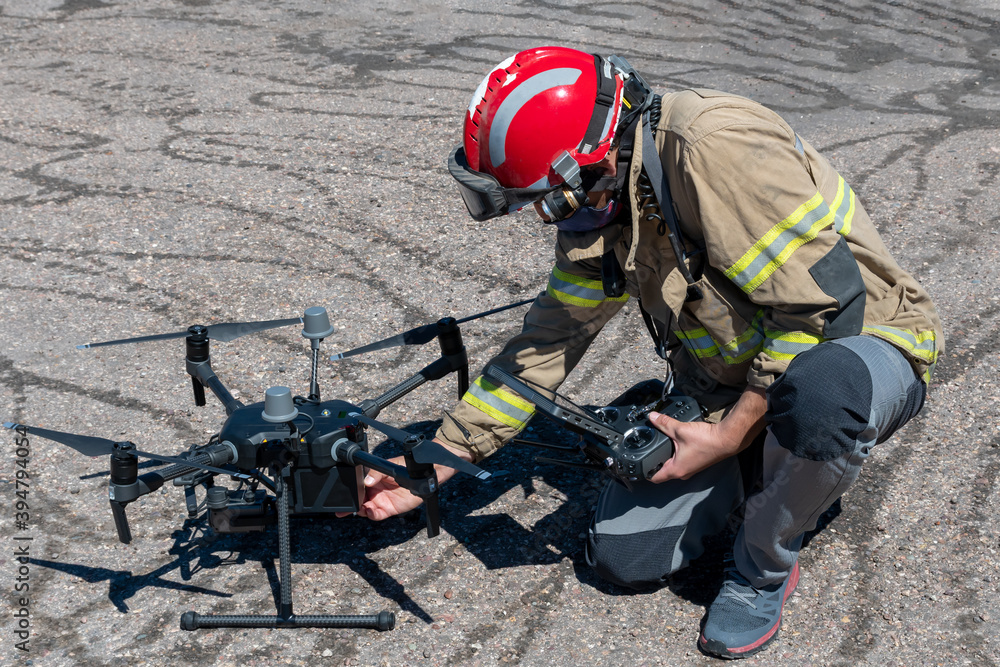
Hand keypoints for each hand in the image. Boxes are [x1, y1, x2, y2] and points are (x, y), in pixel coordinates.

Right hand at [354, 456, 425, 519]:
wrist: (421, 479)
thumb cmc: (405, 469)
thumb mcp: (389, 467)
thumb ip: (377, 473)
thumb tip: (366, 481)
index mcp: (372, 480)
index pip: (359, 486)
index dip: (352, 491)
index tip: (347, 493)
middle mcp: (375, 491)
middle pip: (359, 500)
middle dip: (351, 505)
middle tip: (345, 508)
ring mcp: (381, 501)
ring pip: (365, 509)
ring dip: (360, 510)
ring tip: (359, 508)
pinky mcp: (388, 509)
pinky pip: (377, 515)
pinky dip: (371, 515)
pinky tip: (369, 511)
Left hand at [647, 386, 766, 482]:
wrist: (727, 439)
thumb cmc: (707, 440)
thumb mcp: (680, 430)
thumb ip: (664, 423)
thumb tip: (652, 417)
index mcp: (676, 470)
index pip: (654, 478)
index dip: (644, 472)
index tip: (637, 466)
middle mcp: (683, 473)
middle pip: (663, 472)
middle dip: (654, 464)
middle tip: (645, 453)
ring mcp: (691, 468)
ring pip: (673, 466)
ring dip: (666, 458)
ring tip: (658, 447)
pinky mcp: (697, 462)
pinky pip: (682, 461)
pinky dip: (676, 455)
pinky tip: (675, 444)